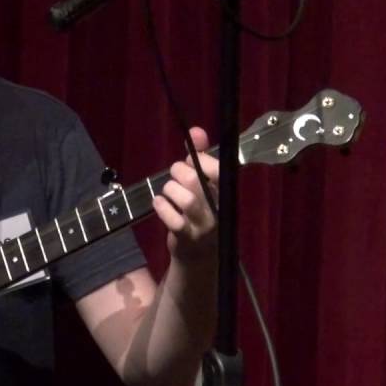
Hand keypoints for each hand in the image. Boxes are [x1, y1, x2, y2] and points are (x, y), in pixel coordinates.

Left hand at [152, 127, 218, 265]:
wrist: (199, 255)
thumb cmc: (200, 211)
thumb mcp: (203, 182)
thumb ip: (200, 156)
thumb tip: (196, 131)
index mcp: (225, 192)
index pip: (220, 170)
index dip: (203, 159)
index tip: (192, 159)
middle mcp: (219, 208)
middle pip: (197, 181)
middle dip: (179, 172)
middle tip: (175, 175)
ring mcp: (204, 225)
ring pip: (186, 200)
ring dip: (170, 189)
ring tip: (168, 191)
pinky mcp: (188, 238)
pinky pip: (173, 219)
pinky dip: (162, 207)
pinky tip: (160, 204)